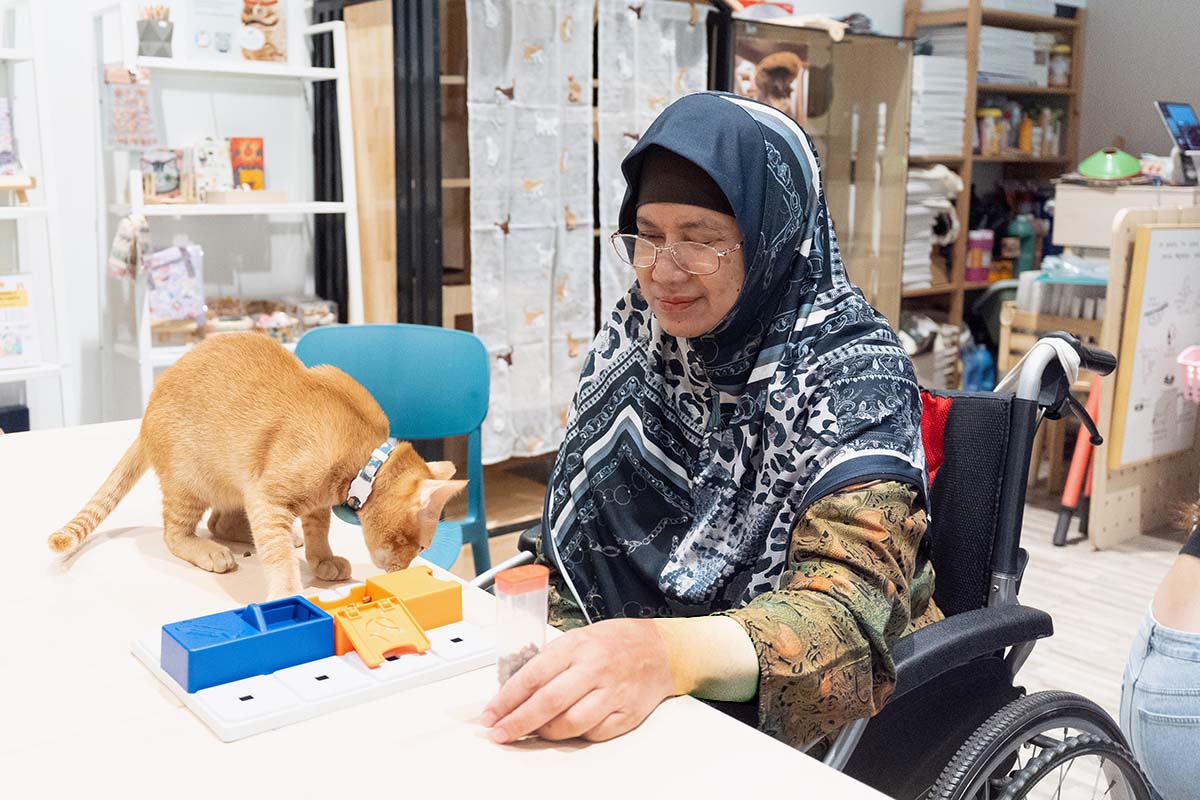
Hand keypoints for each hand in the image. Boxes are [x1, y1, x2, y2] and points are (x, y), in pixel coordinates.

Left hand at [480, 618, 675, 742]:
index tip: (490, 715)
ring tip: (535, 730)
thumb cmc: (613, 642)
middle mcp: (594, 669)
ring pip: (570, 724)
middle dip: (518, 723)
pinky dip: (576, 735)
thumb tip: (514, 692)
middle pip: (548, 703)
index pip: (533, 676)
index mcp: (576, 646)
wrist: (660, 649)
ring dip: (545, 733)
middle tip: (500, 733)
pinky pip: (594, 734)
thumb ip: (549, 662)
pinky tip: (567, 728)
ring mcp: (612, 692)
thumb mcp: (577, 638)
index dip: (507, 699)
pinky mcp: (627, 713)